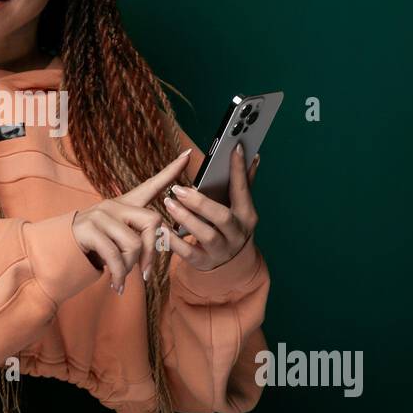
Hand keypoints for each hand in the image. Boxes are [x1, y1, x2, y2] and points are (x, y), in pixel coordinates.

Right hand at [71, 149, 196, 292]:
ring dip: (131, 267)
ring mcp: (100, 216)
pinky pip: (115, 256)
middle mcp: (114, 206)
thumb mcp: (117, 240)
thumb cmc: (94, 247)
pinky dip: (119, 275)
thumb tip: (154, 254)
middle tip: (144, 272)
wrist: (59, 252)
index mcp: (124, 205)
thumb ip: (137, 239)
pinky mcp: (89, 230)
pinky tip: (115, 285)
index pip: (151, 185)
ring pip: (134, 244)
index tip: (188, 155)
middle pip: (153, 221)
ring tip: (121, 277)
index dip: (170, 171)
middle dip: (152, 251)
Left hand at [163, 143, 260, 270]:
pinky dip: (173, 240)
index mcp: (247, 216)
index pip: (243, 190)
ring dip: (186, 218)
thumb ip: (243, 182)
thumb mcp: (238, 207)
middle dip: (200, 202)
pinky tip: (160, 226)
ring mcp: (221, 251)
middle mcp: (237, 235)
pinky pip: (187, 253)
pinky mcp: (203, 262)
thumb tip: (252, 155)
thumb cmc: (228, 225)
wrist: (228, 264)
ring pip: (206, 235)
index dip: (239, 170)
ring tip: (168, 202)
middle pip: (222, 217)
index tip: (234, 148)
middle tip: (179, 189)